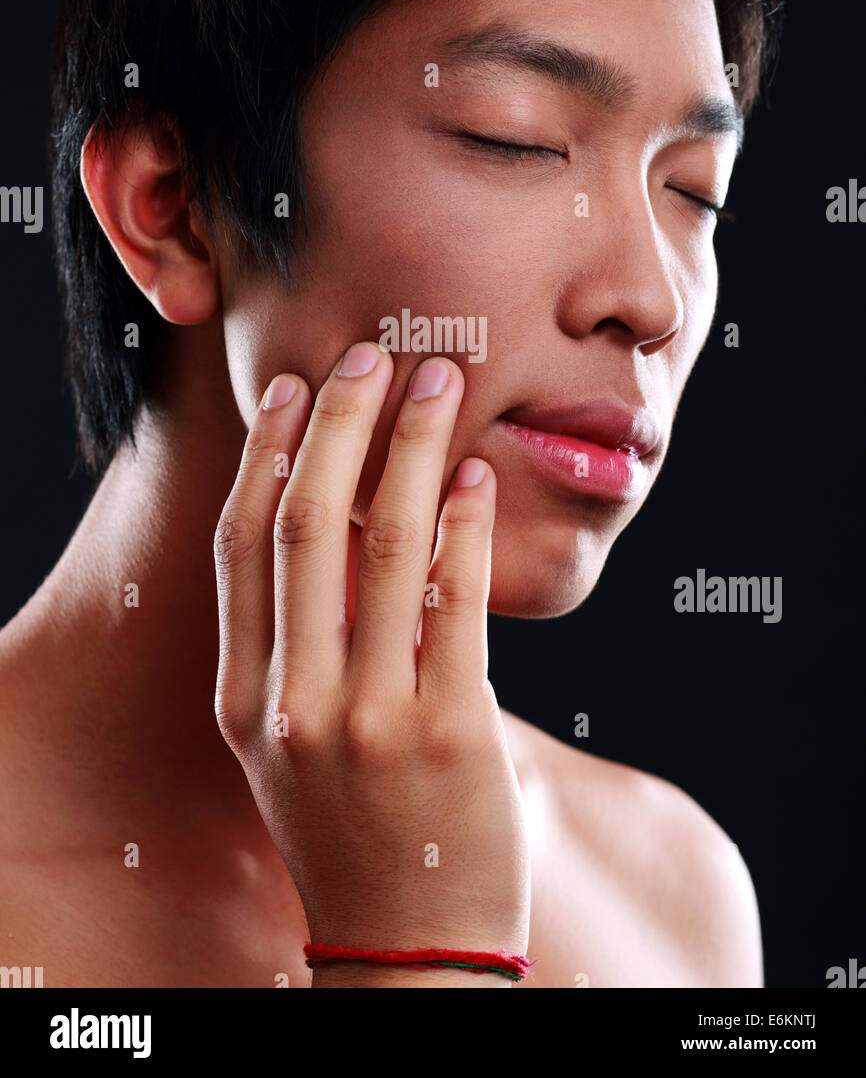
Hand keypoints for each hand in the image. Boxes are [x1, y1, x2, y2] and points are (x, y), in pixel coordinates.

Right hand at [213, 342, 530, 979]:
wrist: (407, 945)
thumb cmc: (353, 826)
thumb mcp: (289, 743)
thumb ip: (297, 646)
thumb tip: (335, 519)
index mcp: (243, 698)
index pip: (241, 548)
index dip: (267, 455)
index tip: (292, 389)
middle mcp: (292, 702)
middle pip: (306, 525)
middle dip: (340, 424)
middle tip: (370, 356)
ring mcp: (368, 718)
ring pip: (384, 544)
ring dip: (411, 448)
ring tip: (438, 386)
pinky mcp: (449, 732)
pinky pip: (457, 601)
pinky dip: (466, 524)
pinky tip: (476, 474)